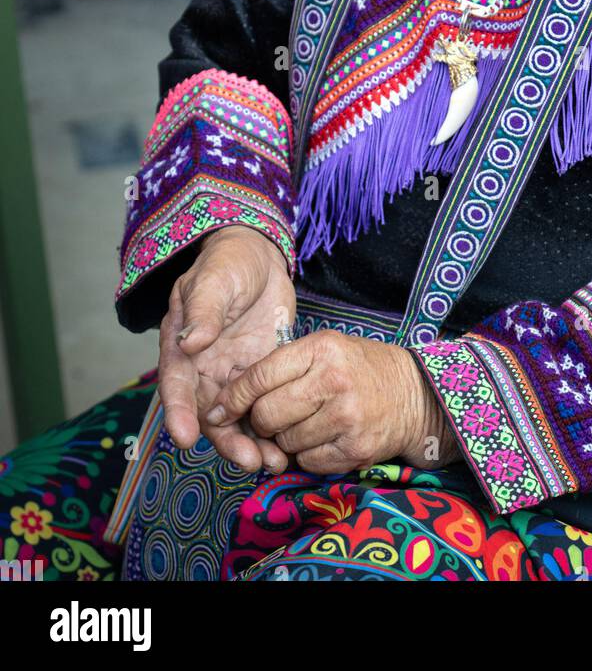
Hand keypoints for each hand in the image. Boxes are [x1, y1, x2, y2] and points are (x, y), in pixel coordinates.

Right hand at [158, 225, 295, 472]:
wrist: (260, 257)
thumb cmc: (229, 262)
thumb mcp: (214, 280)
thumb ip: (203, 310)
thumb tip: (190, 342)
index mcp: (181, 345)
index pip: (176, 384)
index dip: (178, 413)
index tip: (185, 438)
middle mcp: (203, 367)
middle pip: (208, 414)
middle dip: (225, 441)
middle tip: (248, 461)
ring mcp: (231, 373)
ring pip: (235, 418)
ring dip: (250, 443)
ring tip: (271, 463)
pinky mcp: (260, 374)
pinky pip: (261, 407)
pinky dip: (270, 429)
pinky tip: (286, 447)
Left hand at [204, 330, 459, 473]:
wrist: (415, 394)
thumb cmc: (359, 369)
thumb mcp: (324, 350)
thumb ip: (282, 365)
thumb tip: (231, 390)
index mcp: (320, 349)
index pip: (260, 376)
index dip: (232, 398)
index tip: (218, 411)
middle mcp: (332, 380)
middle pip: (266, 415)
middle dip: (261, 422)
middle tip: (274, 417)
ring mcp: (345, 417)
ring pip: (284, 442)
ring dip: (286, 440)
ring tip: (308, 424)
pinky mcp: (354, 449)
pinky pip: (307, 462)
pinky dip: (308, 455)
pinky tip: (325, 438)